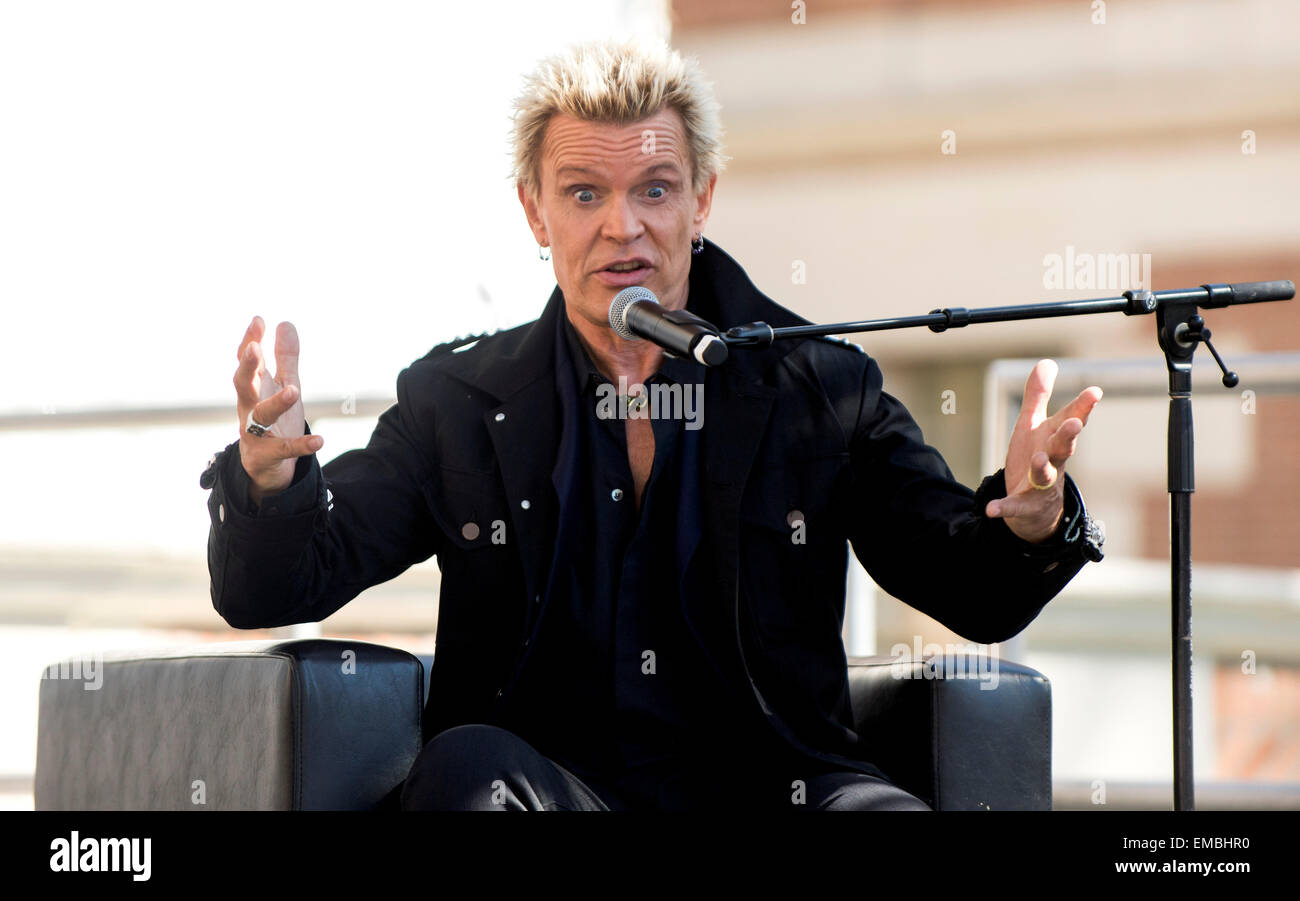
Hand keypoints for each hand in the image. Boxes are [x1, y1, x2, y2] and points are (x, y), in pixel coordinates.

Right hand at [232, 316, 320, 502]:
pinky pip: (284, 449)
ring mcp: (254, 432)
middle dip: (247, 366)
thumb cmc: (273, 419)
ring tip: (294, 390)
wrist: (265, 465)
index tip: (258, 320)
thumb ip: (285, 357)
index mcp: (254, 388)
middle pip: (243, 384)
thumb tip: (285, 322)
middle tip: (254, 349)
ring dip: (276, 402)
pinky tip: (320, 441)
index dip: (250, 340)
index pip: (247, 361)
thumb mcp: (282, 385)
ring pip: (261, 416)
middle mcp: (248, 407)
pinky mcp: (266, 455)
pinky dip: (301, 446)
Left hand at [984, 359, 1101, 542]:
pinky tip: (991, 509)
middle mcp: (1053, 461)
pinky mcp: (1024, 506)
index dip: (1082, 407)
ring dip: (1043, 467)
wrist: (1035, 508)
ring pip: (1046, 476)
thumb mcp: (1033, 425)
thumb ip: (1037, 396)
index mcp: (1054, 439)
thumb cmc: (1037, 457)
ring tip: (1038, 459)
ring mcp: (1041, 485)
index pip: (1070, 420)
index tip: (1094, 392)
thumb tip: (1047, 362)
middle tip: (1074, 424)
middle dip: (1068, 436)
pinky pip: (1014, 507)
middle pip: (1063, 447)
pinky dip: (1004, 508)